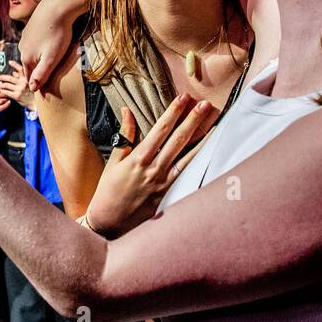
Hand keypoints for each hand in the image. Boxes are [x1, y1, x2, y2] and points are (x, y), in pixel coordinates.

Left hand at [0, 60, 33, 107]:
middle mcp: (23, 83)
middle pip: (10, 78)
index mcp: (27, 79)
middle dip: (3, 77)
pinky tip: (1, 91)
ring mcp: (20, 89)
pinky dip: (2, 91)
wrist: (34, 104)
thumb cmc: (30, 94)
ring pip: (6, 85)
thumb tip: (13, 73)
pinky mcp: (16, 96)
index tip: (9, 62)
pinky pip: (6, 92)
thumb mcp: (28, 84)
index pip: (20, 69)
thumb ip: (21, 78)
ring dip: (1, 84)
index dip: (15, 64)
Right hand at [22, 0, 89, 91]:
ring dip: (41, 56)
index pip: (30, 78)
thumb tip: (32, 89)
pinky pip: (35, 42)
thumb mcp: (51, 59)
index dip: (39, 84)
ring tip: (54, 55)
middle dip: (40, 70)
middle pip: (31, 65)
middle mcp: (22, 48)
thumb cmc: (57, 34)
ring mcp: (25, 37)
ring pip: (33, 53)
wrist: (56, 7)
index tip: (49, 88)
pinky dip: (42, 45)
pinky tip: (51, 41)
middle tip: (54, 71)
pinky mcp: (30, 28)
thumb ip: (41, 74)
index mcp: (26, 58)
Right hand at [85, 96, 217, 236]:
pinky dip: (196, 158)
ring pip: (186, 155)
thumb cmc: (108, 191)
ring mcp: (163, 182)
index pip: (160, 130)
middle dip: (192, 120)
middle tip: (205, 104)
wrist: (109, 223)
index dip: (173, 112)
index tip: (183, 98)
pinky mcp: (168, 193)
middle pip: (177, 140)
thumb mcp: (113, 161)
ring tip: (213, 122)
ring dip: (201, 137)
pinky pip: (186, 172)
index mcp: (138, 158)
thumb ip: (125, 135)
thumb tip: (127, 111)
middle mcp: (153, 169)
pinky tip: (206, 148)